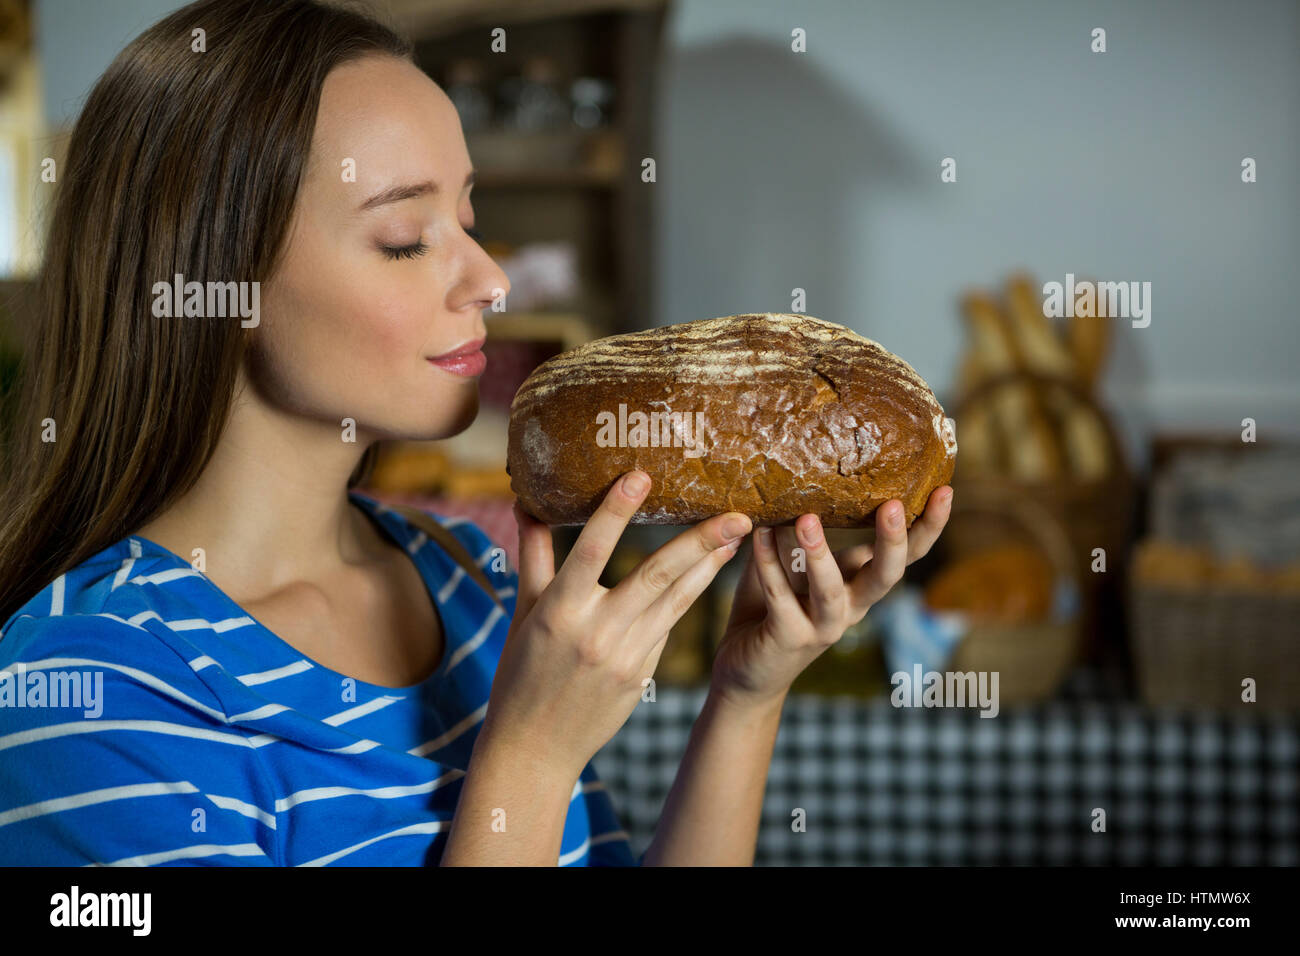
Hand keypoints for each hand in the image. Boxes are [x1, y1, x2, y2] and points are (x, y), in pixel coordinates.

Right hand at [483, 471, 752, 778]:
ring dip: (710, 565)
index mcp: (559, 611)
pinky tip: (712, 568)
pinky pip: (670, 624)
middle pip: (655, 575)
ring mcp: (625, 656)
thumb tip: (529, 502)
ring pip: (676, 600)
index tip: (641, 477)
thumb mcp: (524, 611)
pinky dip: (692, 594)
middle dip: (700, 541)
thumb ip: (534, 555)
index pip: (591, 550)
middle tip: (737, 513)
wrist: (537, 746)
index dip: (616, 512)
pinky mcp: (643, 674)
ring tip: (739, 534)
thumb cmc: (522, 672)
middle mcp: (596, 632)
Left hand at [710, 487, 952, 708]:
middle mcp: (851, 607)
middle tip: (893, 505)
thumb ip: (803, 532)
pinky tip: (760, 535)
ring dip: (820, 554)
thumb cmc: (772, 609)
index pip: (907, 556)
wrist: (747, 674)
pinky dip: (769, 565)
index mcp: (861, 586)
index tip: (944, 492)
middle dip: (893, 542)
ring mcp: (822, 626)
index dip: (927, 527)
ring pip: (831, 591)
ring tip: (807, 518)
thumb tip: (804, 479)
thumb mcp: (794, 564)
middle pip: (886, 576)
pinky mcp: (789, 637)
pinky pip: (781, 598)